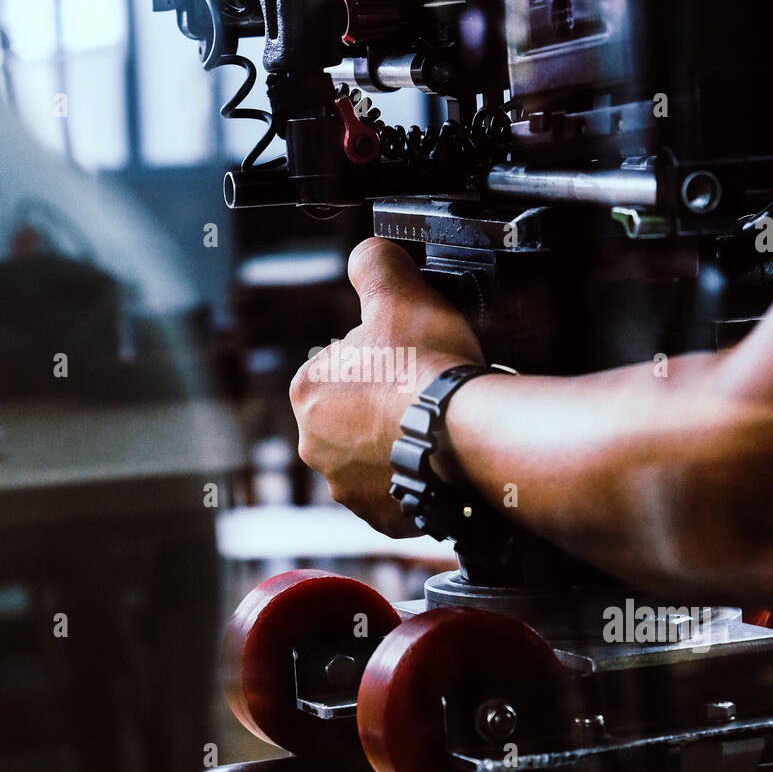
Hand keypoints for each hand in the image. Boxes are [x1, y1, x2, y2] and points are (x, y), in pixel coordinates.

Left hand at [290, 238, 484, 535]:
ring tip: (435, 428)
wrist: (465, 433)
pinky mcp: (380, 516)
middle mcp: (313, 446)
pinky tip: (438, 462)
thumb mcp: (399, 292)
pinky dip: (415, 480)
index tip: (409, 358)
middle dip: (384, 405)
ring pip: (375, 455)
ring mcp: (347, 487)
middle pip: (355, 414)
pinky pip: (397, 494)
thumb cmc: (427, 366)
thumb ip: (374, 263)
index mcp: (307, 392)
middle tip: (425, 392)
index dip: (379, 357)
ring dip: (398, 444)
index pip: (341, 366)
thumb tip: (368, 254)